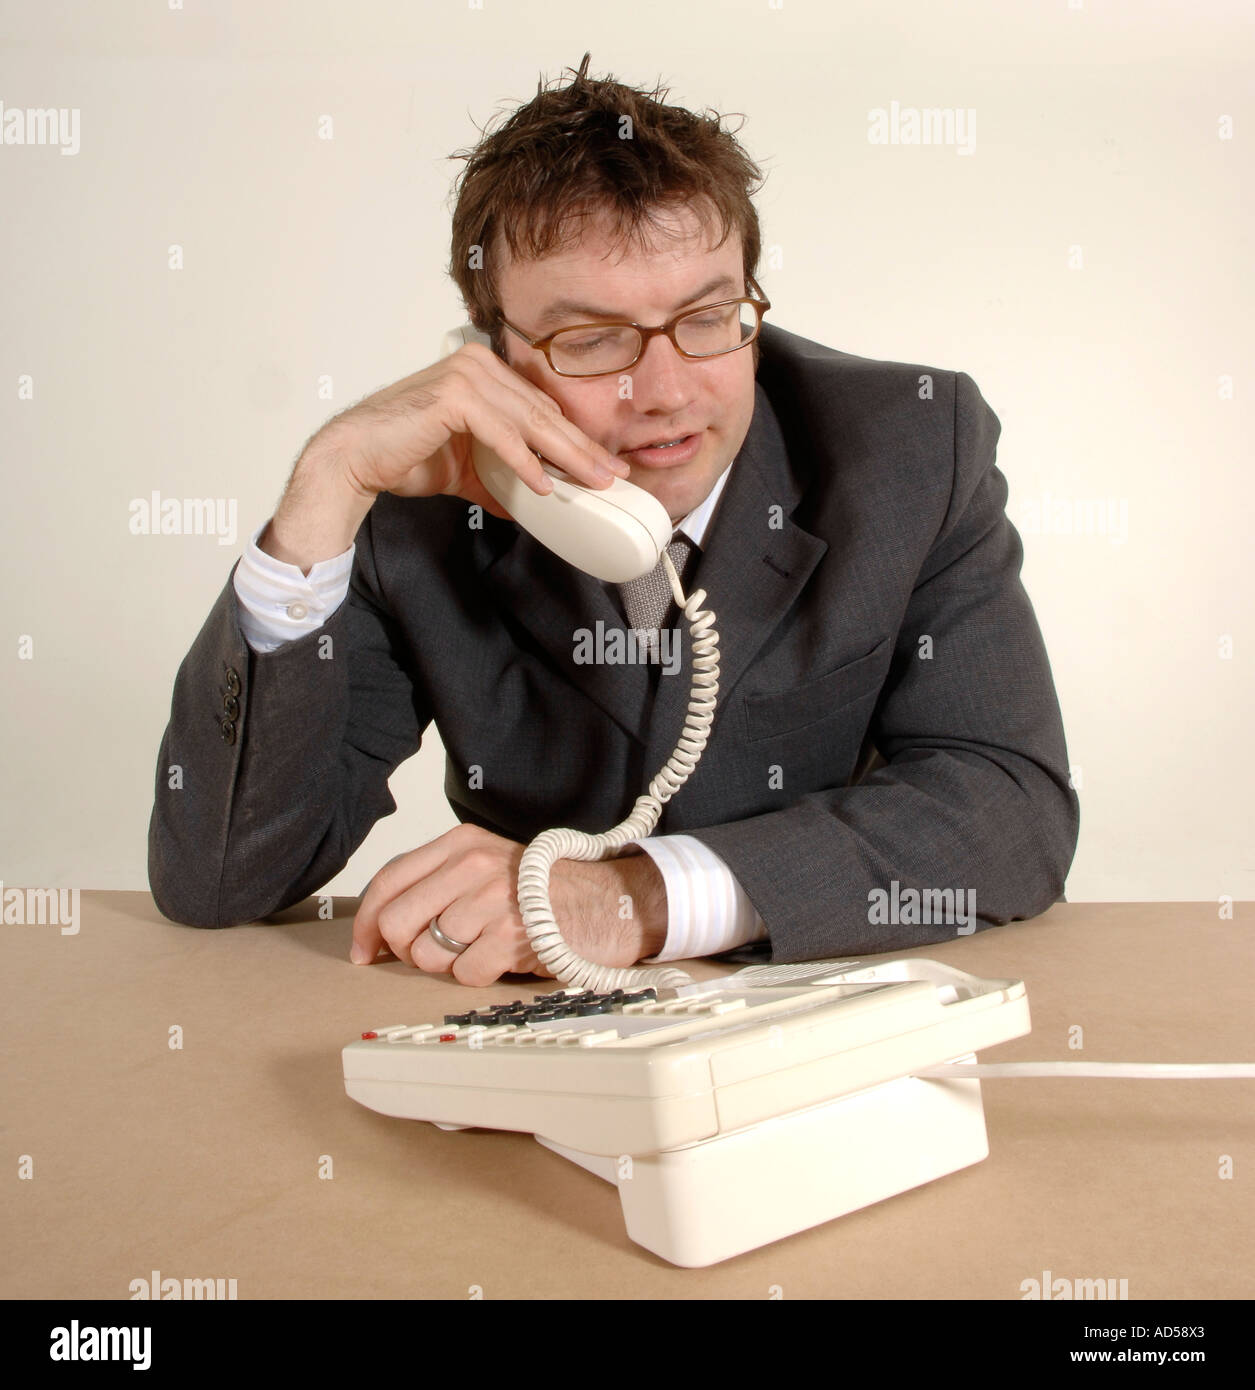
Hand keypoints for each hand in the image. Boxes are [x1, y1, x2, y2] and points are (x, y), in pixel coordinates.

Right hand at [311, 341, 629, 519]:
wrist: (355, 459)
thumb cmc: (403, 456)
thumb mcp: (466, 470)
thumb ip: (500, 477)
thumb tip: (530, 501)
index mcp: (484, 373)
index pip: (542, 409)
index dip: (576, 440)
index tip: (605, 465)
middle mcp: (478, 366)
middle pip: (544, 414)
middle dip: (582, 449)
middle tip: (613, 475)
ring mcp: (465, 377)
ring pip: (530, 422)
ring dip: (565, 456)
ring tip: (592, 482)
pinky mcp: (453, 397)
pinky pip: (501, 432)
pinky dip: (524, 460)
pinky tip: (544, 483)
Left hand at [350, 824, 668, 986]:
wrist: (612, 901)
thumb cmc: (545, 891)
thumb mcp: (487, 867)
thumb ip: (437, 885)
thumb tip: (377, 930)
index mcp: (462, 843)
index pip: (389, 880)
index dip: (366, 923)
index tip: (365, 950)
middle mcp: (474, 864)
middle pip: (397, 921)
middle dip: (407, 949)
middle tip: (436, 953)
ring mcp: (494, 898)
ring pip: (427, 953)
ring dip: (448, 965)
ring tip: (480, 950)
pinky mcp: (513, 933)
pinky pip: (465, 973)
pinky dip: (480, 976)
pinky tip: (503, 958)